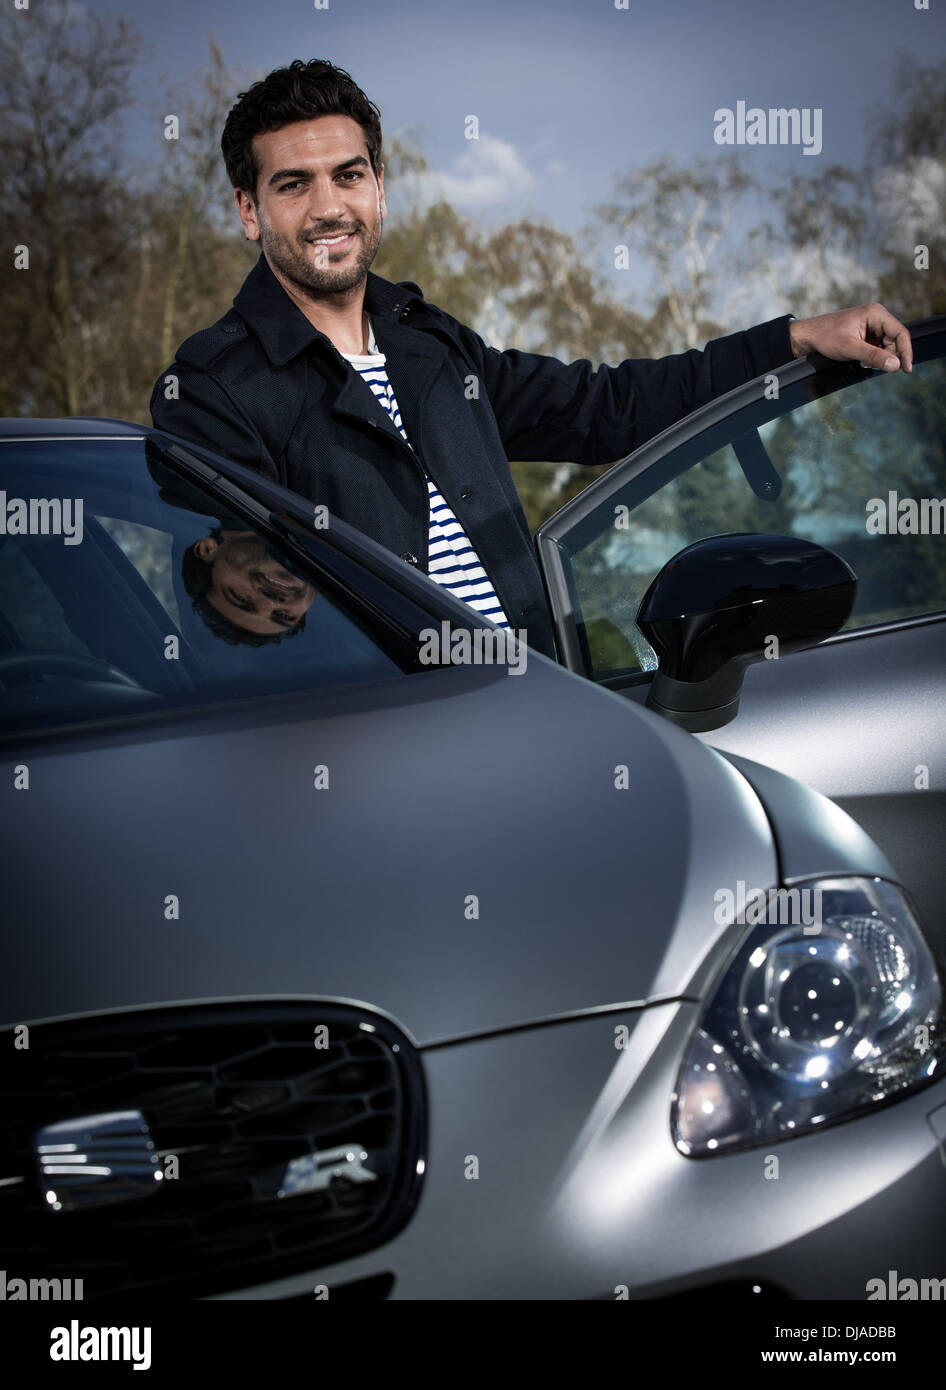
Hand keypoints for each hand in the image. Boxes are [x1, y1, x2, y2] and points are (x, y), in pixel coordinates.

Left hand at [788, 302, 912, 372]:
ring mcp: (871, 325)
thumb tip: (895, 365)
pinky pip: (877, 347)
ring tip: (862, 362)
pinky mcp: (866, 333)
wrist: (807, 336)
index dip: (906, 352)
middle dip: (887, 356)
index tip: (906, 370)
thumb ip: (874, 357)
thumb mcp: (850, 348)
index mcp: (876, 314)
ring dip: (878, 358)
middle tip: (871, 366)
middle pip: (895, 341)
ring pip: (886, 346)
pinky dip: (872, 357)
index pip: (901, 333)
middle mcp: (876, 317)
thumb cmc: (825, 337)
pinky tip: (860, 360)